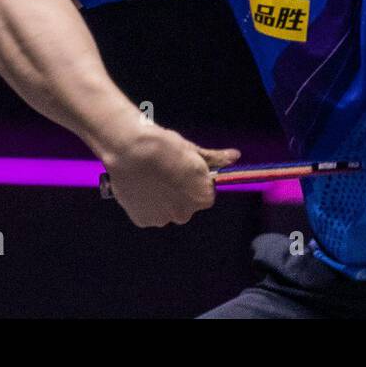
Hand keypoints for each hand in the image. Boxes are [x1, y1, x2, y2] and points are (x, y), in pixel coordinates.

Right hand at [100, 124, 241, 227]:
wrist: (129, 150)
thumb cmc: (163, 146)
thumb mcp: (191, 150)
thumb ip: (215, 158)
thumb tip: (235, 156)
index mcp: (203, 197)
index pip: (204, 195)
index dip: (193, 182)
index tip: (182, 171)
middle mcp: (186, 213)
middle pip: (185, 206)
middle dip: (177, 193)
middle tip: (164, 173)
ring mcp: (163, 219)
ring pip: (165, 210)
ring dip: (160, 200)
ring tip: (148, 178)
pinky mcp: (143, 220)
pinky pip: (147, 213)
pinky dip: (144, 204)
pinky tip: (139, 187)